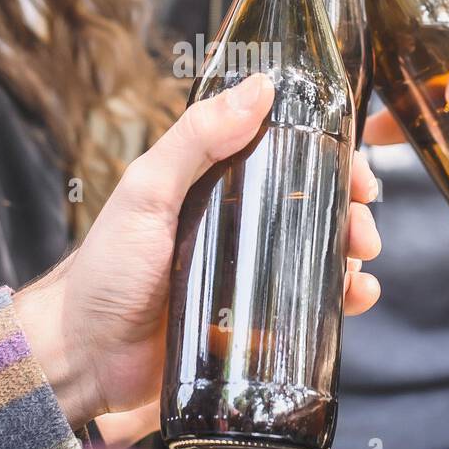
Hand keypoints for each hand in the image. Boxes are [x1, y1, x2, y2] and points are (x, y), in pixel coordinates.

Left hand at [18, 73, 381, 428]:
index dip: (327, 156)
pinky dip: (342, 300)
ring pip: (318, 254)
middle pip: (311, 205)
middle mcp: (234, 224)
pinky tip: (356, 298)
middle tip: (364, 226)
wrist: (84, 359)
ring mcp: (247, 274)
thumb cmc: (104, 272)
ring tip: (361, 262)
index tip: (356, 166)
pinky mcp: (253, 323)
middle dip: (350, 210)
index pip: (282, 154)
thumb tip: (257, 88)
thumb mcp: (146, 193)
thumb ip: (195, 139)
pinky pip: (309, 308)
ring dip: (351, 252)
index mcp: (212, 183)